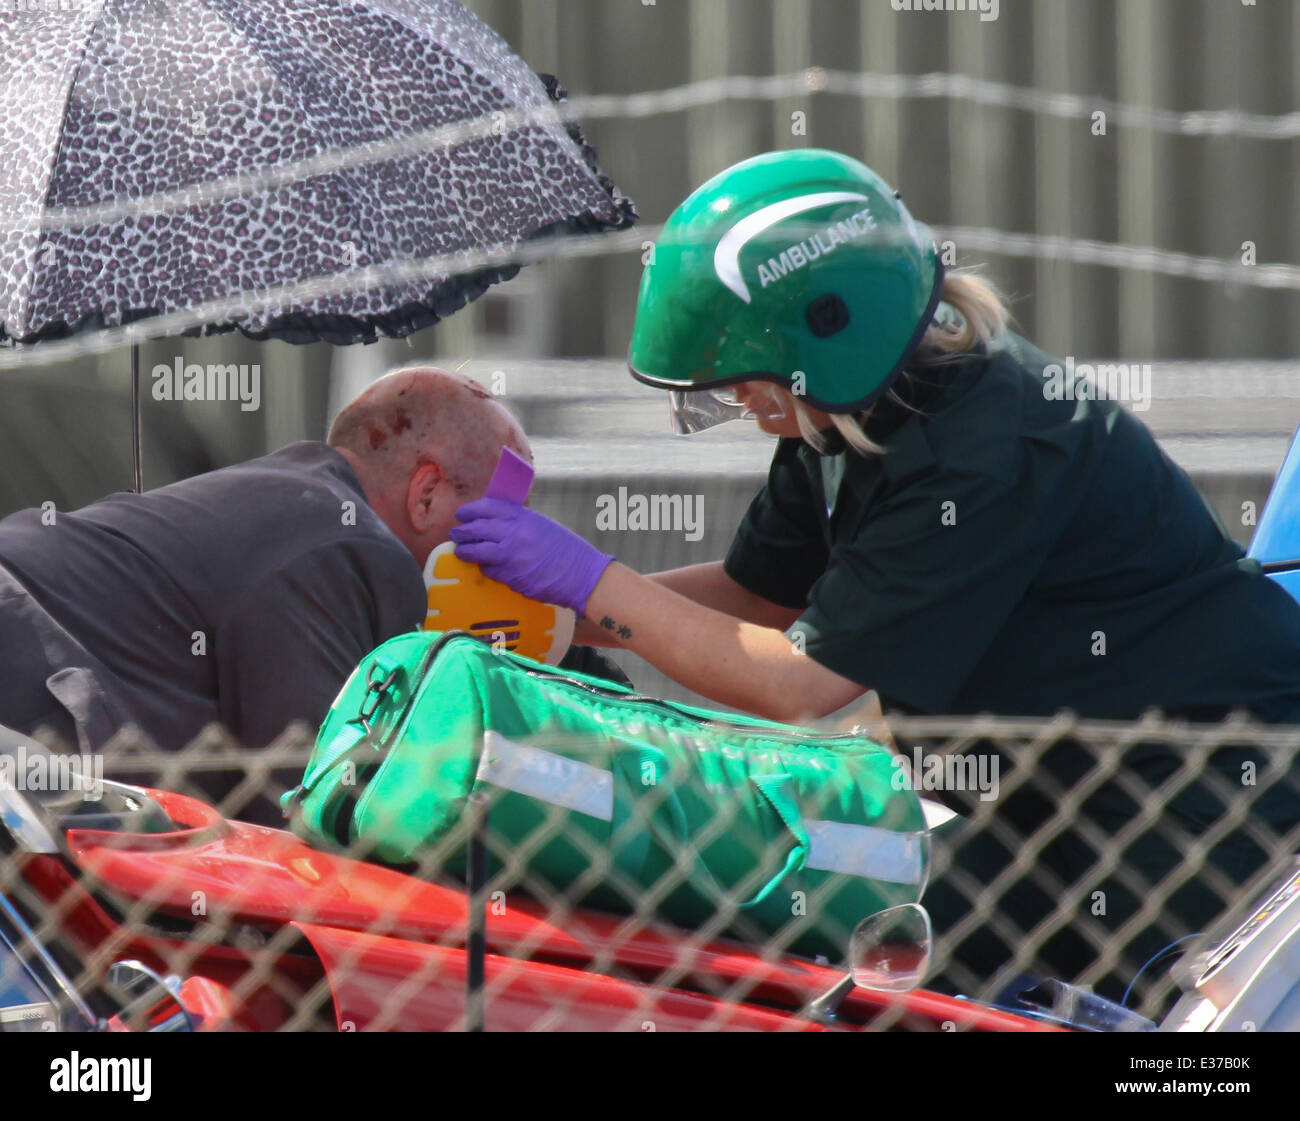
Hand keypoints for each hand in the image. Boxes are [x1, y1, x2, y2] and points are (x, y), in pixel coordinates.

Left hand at [450, 497, 613, 613]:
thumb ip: (518, 522)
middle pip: (476, 528)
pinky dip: (486, 569)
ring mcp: (512, 555)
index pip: (487, 507)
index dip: (470, 510)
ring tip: (462, 552)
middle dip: (462, 532)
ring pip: (476, 550)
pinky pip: (489, 570)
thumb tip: (492, 523)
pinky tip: (488, 568)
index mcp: (524, 516)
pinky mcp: (512, 576)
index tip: (462, 514)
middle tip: (456, 534)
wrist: (582, 574)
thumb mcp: (542, 526)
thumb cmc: (566, 550)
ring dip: (465, 552)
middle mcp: (515, 532)